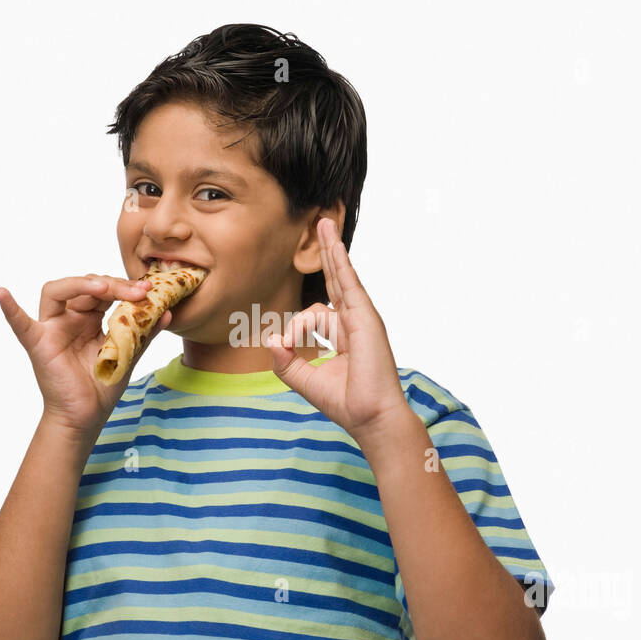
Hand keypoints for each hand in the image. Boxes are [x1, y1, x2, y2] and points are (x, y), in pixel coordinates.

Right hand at [0, 274, 171, 437]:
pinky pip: (21, 324)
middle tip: (135, 291)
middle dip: (111, 284)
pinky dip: (11, 309)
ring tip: (103, 287)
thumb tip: (167, 310)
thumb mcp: (129, 354)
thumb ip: (145, 332)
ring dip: (80, 284)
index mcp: (88, 319)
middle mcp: (68, 319)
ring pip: (57, 292)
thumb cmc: (102, 387)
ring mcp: (51, 329)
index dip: (123, 287)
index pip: (102, 291)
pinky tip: (2, 293)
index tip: (147, 290)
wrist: (86, 418)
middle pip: (83, 286)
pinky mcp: (39, 345)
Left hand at [266, 217, 411, 442]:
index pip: (320, 310)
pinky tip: (334, 243)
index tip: (286, 343)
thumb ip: (284, 361)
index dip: (298, 322)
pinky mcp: (366, 318)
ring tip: (323, 223)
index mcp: (343, 336)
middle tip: (321, 224)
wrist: (370, 417)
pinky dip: (342, 262)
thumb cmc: (345, 402)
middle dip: (328, 253)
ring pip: (340, 279)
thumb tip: (270, 339)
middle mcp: (354, 323)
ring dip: (331, 249)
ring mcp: (362, 318)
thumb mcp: (304, 380)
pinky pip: (350, 284)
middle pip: (337, 280)